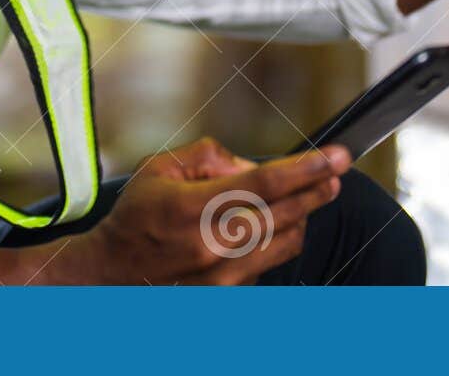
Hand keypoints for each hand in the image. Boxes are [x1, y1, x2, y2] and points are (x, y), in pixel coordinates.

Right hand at [0, 137, 350, 285]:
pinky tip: (266, 227)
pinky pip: (269, 263)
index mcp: (194, 207)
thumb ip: (208, 156)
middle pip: (287, 213)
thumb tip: (249, 163)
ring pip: (286, 240)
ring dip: (301, 216)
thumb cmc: (135, 218)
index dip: (306, 168)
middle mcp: (214, 244)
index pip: (264, 183)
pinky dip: (275, 240)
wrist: (112, 275)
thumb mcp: (160, 167)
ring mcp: (225, 274)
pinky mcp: (229, 292)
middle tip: (335, 172)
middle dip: (318, 189)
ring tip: (305, 197)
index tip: (336, 156)